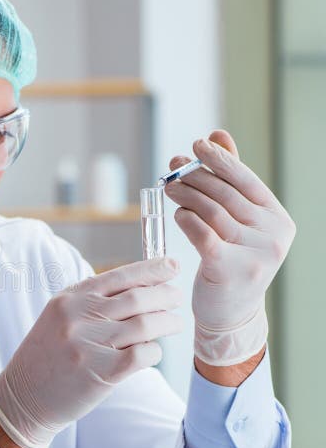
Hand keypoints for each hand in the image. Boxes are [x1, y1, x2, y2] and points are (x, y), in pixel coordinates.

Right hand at [0, 258, 182, 447]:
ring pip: (146, 324)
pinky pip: (143, 353)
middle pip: (138, 297)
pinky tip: (151, 351)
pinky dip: (154, 350)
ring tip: (174, 323)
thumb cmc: (47, 355)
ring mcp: (90, 344)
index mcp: (69, 299)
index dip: (151, 269)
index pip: (119, 276)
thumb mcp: (59, 317)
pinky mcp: (102, 372)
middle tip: (176, 297)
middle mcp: (78, 317)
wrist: (24, 396)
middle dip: (166, 295)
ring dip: (167, 322)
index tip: (171, 266)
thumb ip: (92, 301)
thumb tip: (140, 286)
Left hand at [163, 130, 294, 365]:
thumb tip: (218, 134)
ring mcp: (255, 254)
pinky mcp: (230, 270)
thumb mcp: (237, 222)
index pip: (246, 180)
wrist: (229, 313)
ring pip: (212, 212)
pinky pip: (203, 235)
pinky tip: (178, 214)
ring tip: (169, 188)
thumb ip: (229, 180)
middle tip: (172, 168)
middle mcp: (273, 235)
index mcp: (278, 219)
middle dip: (196, 176)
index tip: (197, 145)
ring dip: (186, 195)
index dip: (220, 159)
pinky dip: (187, 220)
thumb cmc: (230, 259)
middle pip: (226, 194)